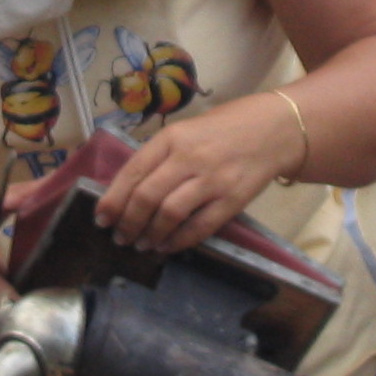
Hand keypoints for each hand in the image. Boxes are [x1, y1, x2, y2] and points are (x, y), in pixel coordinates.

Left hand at [94, 94, 302, 255]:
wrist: (274, 129)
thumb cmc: (223, 129)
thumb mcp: (186, 131)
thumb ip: (160, 157)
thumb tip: (126, 191)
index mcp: (172, 137)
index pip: (133, 172)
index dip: (113, 199)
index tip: (101, 219)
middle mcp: (190, 157)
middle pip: (147, 196)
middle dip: (128, 223)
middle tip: (121, 238)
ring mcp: (212, 180)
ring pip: (170, 214)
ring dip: (150, 234)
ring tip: (142, 244)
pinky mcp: (232, 200)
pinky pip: (200, 227)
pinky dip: (179, 241)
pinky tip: (168, 246)